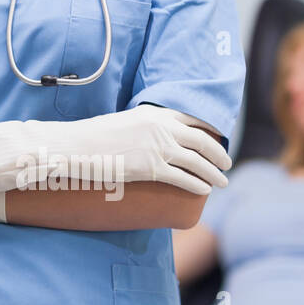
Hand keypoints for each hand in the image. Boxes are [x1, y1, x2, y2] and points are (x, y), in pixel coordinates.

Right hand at [32, 104, 230, 195]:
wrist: (77, 146)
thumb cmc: (94, 136)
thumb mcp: (124, 121)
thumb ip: (144, 127)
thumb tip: (153, 138)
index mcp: (154, 114)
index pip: (192, 119)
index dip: (209, 131)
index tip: (217, 140)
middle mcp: (161, 128)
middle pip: (202, 141)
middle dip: (219, 154)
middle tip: (226, 164)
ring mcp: (157, 148)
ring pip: (198, 162)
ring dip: (214, 173)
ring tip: (221, 182)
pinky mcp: (151, 168)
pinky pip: (183, 178)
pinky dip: (198, 185)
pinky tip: (204, 190)